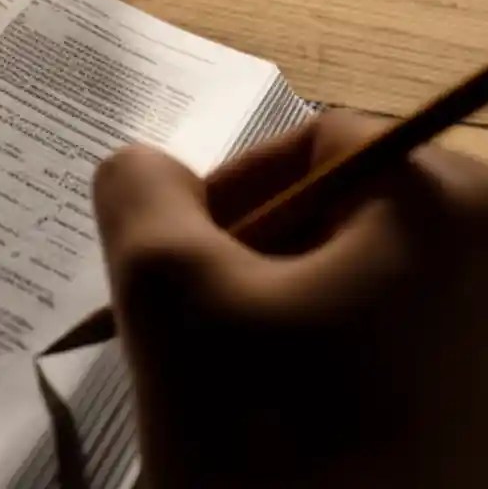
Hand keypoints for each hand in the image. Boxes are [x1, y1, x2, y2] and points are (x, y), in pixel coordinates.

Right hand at [94, 110, 487, 488]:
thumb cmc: (273, 448)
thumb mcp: (169, 296)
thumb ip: (138, 195)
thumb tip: (146, 168)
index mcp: (454, 207)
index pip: (315, 143)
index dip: (228, 196)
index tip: (181, 279)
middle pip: (344, 214)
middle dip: (254, 265)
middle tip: (207, 344)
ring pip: (362, 285)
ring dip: (284, 321)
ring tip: (246, 399)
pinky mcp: (478, 406)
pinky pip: (394, 347)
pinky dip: (332, 369)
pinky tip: (294, 435)